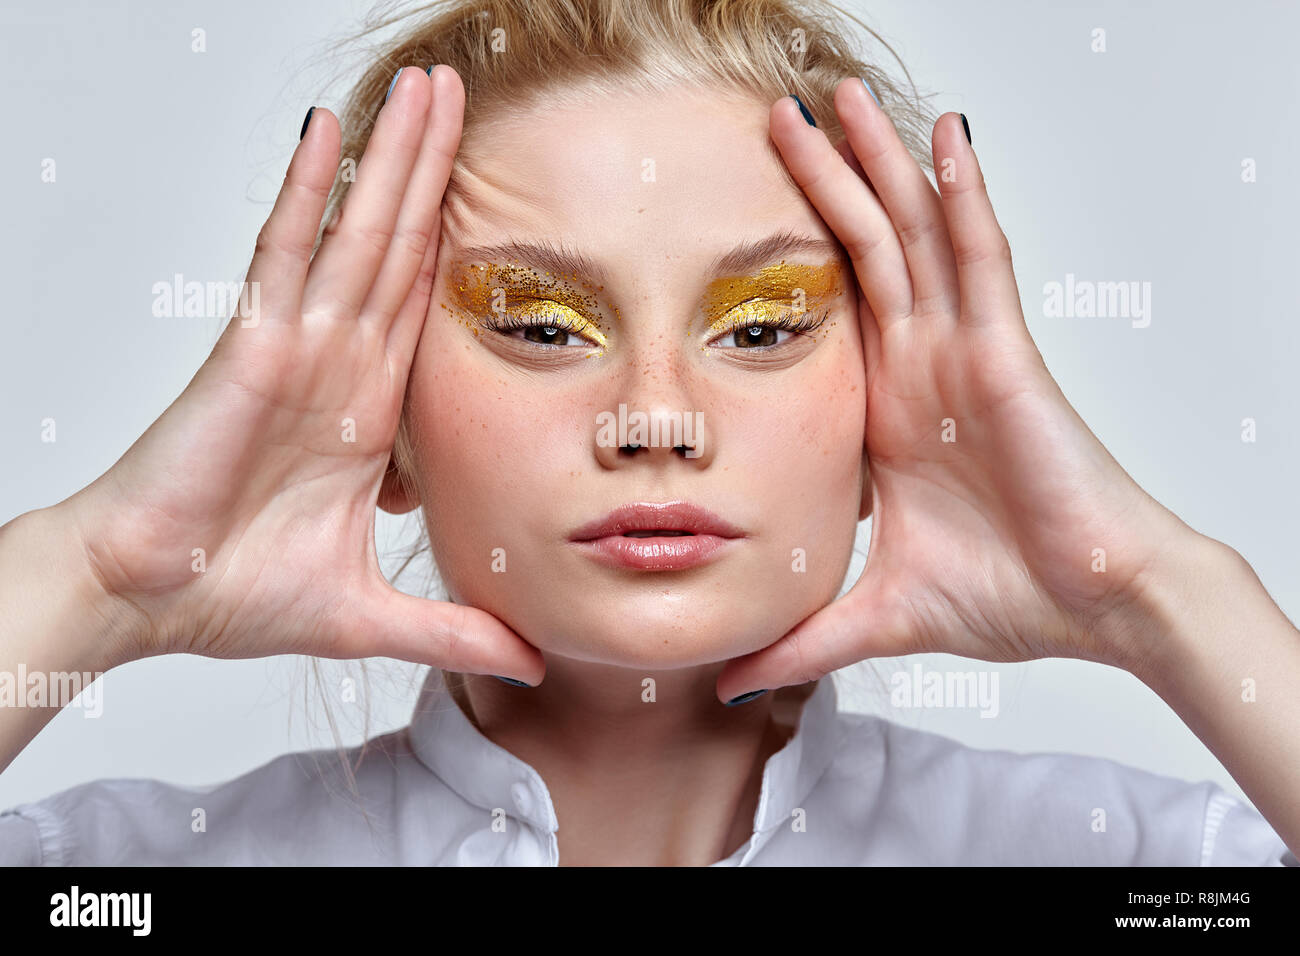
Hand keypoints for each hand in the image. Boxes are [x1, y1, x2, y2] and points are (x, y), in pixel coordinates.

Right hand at [61, 66, 543, 683]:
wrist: (149, 603)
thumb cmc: (232, 593)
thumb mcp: (371, 614)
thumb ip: (452, 632)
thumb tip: (529, 660)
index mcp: (368, 412)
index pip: (428, 307)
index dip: (464, 245)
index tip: (511, 193)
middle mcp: (338, 364)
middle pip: (401, 248)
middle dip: (436, 171)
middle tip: (467, 92)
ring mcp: (296, 347)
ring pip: (356, 235)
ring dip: (393, 161)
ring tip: (426, 90)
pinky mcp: (250, 349)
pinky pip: (283, 256)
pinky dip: (307, 194)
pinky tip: (330, 134)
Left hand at [718, 79, 1191, 700]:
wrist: (1092, 606)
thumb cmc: (1010, 594)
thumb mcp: (875, 613)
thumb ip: (802, 641)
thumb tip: (731, 682)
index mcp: (885, 413)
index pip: (830, 313)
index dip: (789, 258)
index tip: (733, 213)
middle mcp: (921, 368)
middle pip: (864, 252)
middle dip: (822, 183)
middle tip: (773, 117)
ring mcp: (963, 353)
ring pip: (915, 237)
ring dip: (881, 165)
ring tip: (844, 99)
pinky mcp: (1006, 353)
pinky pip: (983, 260)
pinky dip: (965, 198)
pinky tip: (947, 140)